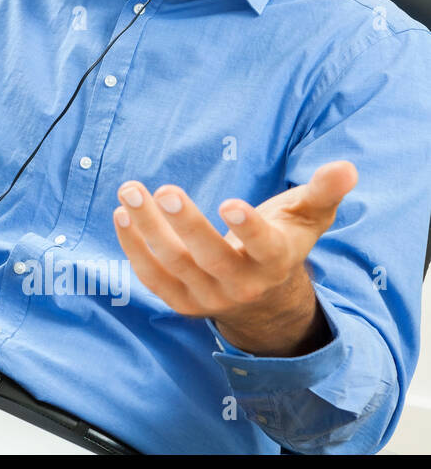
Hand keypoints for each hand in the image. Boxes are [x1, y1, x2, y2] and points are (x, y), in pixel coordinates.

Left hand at [111, 160, 358, 354]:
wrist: (264, 297)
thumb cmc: (283, 241)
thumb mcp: (308, 217)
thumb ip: (323, 192)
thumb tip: (346, 167)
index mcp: (275, 261)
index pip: (263, 247)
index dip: (248, 227)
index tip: (228, 202)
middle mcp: (241, 284)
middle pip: (209, 257)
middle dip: (185, 223)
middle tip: (164, 189)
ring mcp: (207, 297)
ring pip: (173, 265)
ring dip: (147, 228)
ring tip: (129, 191)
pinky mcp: (180, 302)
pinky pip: (152, 277)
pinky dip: (133, 247)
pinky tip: (121, 215)